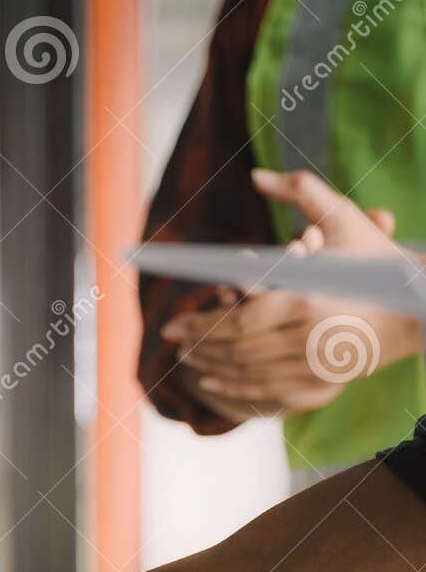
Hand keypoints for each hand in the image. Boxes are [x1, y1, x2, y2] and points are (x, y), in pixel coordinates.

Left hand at [161, 168, 420, 419]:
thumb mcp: (343, 219)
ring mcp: (315, 369)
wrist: (419, 307)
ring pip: (248, 375)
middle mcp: (307, 341)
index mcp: (306, 300)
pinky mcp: (322, 387)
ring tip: (186, 358)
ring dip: (212, 368)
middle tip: (171, 340)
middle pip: (236, 350)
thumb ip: (300, 192)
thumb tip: (257, 175)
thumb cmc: (378, 259)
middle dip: (198, 345)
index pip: (236, 321)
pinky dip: (238, 391)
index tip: (169, 324)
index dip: (198, 325)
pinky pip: (268, 396)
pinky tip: (214, 383)